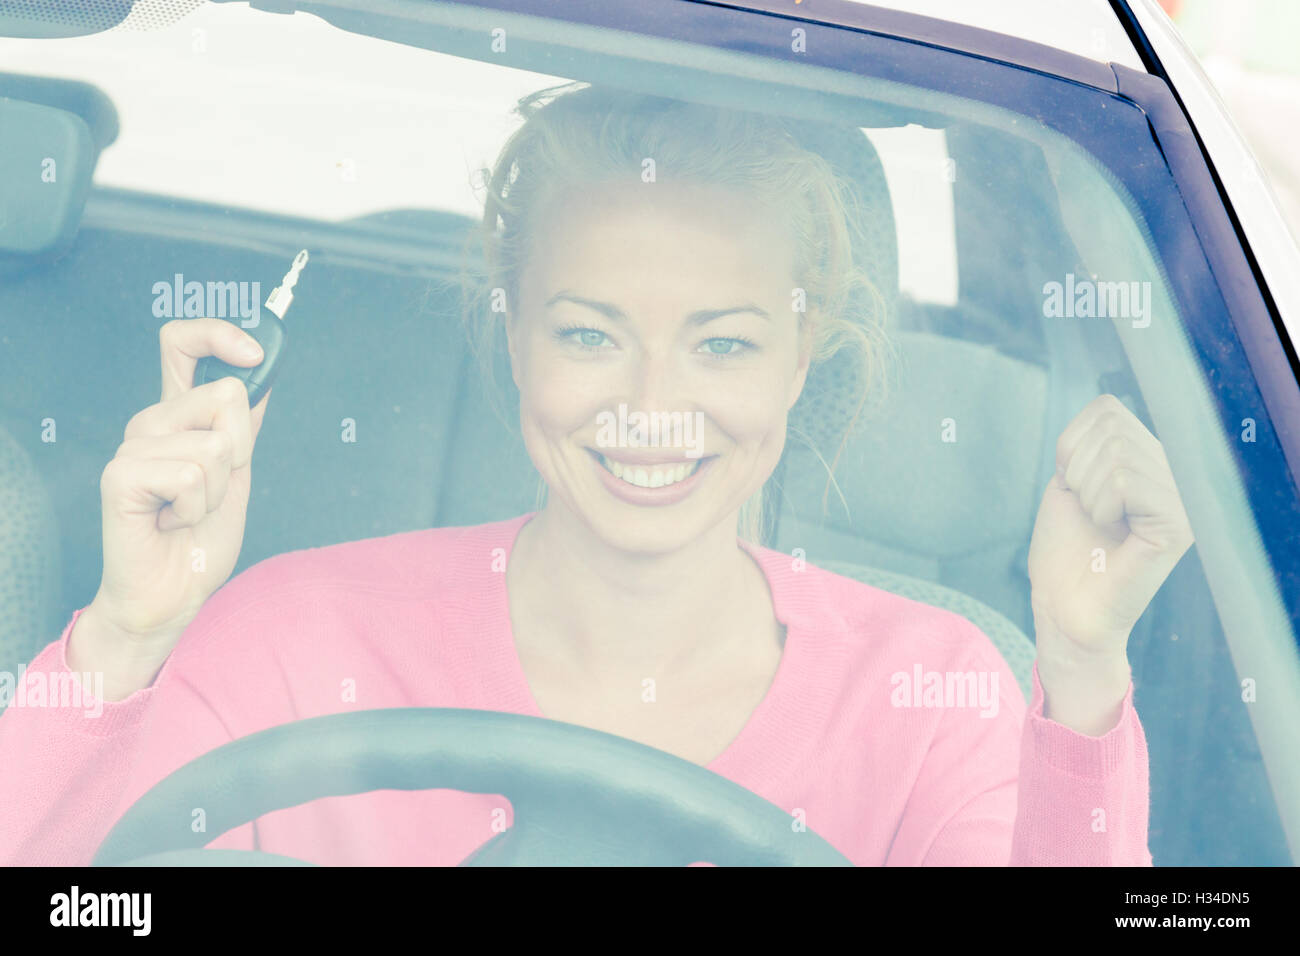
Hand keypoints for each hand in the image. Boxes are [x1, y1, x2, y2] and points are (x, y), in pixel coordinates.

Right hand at [69, 319, 271, 696]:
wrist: (173, 593)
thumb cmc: (200, 539)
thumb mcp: (238, 473)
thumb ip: (243, 426)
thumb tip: (262, 374)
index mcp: (177, 415)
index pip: (181, 343)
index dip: (219, 333)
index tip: (255, 353)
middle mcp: (150, 423)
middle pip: (226, 394)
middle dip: (241, 450)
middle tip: (211, 490)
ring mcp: (131, 447)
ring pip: (215, 444)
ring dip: (218, 490)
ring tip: (189, 512)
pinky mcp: (120, 475)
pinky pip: (191, 474)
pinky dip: (196, 506)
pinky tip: (171, 522)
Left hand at [1027, 394, 1193, 731]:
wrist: (1064, 606)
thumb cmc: (1064, 549)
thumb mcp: (1071, 480)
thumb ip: (1093, 441)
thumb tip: (1106, 407)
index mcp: (1152, 460)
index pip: (1105, 408)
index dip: (1071, 445)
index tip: (1075, 486)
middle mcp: (1176, 473)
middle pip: (1110, 426)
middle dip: (1076, 469)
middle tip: (1087, 511)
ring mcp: (1183, 497)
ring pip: (1115, 453)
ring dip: (1086, 491)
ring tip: (1100, 523)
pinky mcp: (1179, 524)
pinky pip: (1125, 481)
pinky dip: (1100, 505)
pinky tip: (1112, 532)